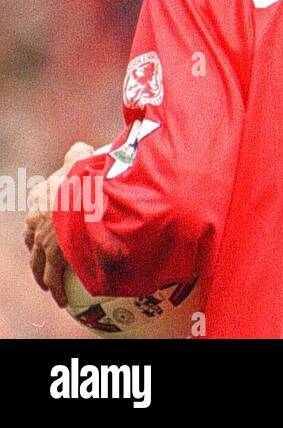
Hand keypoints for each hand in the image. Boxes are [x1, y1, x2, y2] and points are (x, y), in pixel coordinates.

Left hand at [24, 142, 94, 306]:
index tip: (45, 220)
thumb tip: (79, 147)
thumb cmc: (87, 177)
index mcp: (42, 196)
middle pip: (31, 237)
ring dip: (42, 274)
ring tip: (48, 285)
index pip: (35, 205)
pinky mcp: (54, 255)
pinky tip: (61, 299)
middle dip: (36, 248)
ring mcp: (44, 239)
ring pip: (38, 261)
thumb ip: (78, 155)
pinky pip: (53, 277)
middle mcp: (37, 219)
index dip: (39, 214)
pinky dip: (56, 288)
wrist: (87, 198)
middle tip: (46, 257)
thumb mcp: (81, 161)